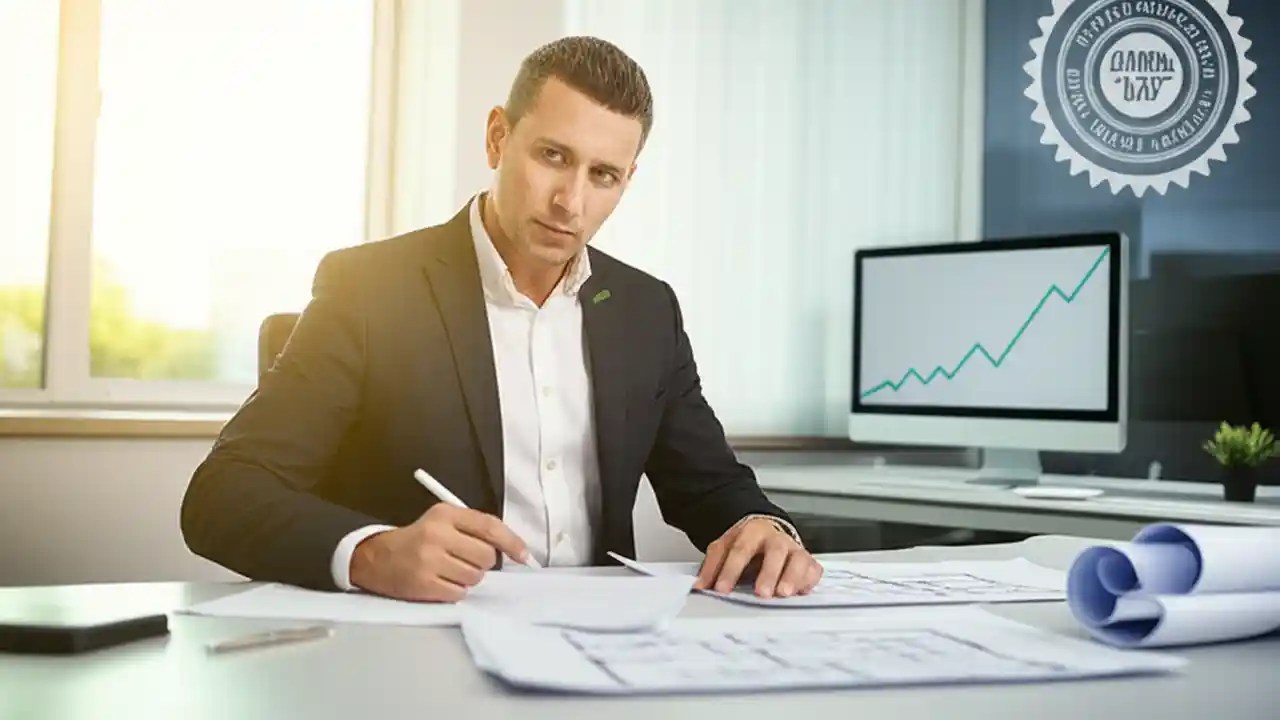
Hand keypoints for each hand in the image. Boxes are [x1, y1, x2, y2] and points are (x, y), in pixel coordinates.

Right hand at [349, 503, 530, 602]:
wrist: (377, 558)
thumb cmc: (418, 540)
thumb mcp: (442, 521)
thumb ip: (474, 529)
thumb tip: (513, 548)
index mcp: (445, 514)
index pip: (489, 526)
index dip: (511, 542)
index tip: (524, 555)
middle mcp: (437, 534)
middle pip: (486, 555)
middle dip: (483, 562)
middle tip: (466, 560)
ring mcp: (429, 560)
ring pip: (475, 576)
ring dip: (469, 577)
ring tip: (450, 570)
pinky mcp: (423, 584)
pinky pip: (459, 592)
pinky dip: (455, 590)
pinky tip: (441, 581)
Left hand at [694, 518, 821, 597]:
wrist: (764, 530)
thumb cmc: (745, 544)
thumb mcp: (724, 548)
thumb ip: (712, 566)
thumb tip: (700, 586)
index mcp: (752, 532)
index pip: (741, 550)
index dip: (731, 570)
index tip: (722, 588)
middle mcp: (776, 539)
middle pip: (775, 552)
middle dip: (769, 573)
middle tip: (761, 593)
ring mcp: (794, 549)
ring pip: (799, 559)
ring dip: (792, 577)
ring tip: (784, 593)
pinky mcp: (807, 561)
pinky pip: (813, 569)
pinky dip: (809, 580)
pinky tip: (802, 591)